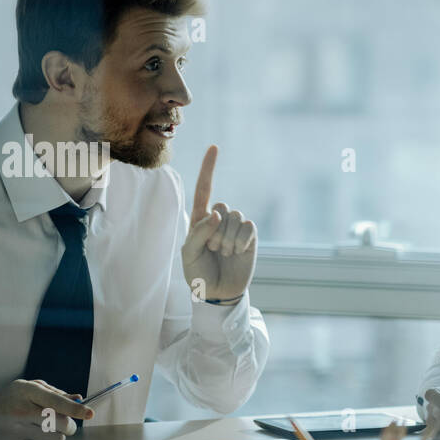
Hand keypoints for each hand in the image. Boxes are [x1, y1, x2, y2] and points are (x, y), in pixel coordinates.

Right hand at [0, 379, 93, 439]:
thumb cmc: (10, 400)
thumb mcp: (28, 388)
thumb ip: (54, 393)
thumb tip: (78, 399)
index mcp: (28, 392)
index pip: (57, 402)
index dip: (76, 409)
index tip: (89, 413)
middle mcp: (23, 411)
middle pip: (62, 424)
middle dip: (68, 426)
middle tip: (63, 424)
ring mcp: (18, 430)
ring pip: (56, 439)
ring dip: (57, 436)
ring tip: (44, 430)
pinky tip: (34, 437)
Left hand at [181, 146, 257, 301]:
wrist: (218, 292)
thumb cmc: (198, 273)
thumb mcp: (189, 253)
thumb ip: (200, 231)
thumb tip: (219, 214)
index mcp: (200, 219)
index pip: (204, 189)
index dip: (208, 168)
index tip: (214, 148)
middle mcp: (219, 219)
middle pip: (223, 206)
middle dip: (216, 231)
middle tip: (213, 250)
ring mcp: (236, 228)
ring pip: (236, 217)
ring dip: (228, 239)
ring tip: (224, 254)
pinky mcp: (250, 237)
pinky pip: (248, 227)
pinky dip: (241, 240)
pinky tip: (238, 252)